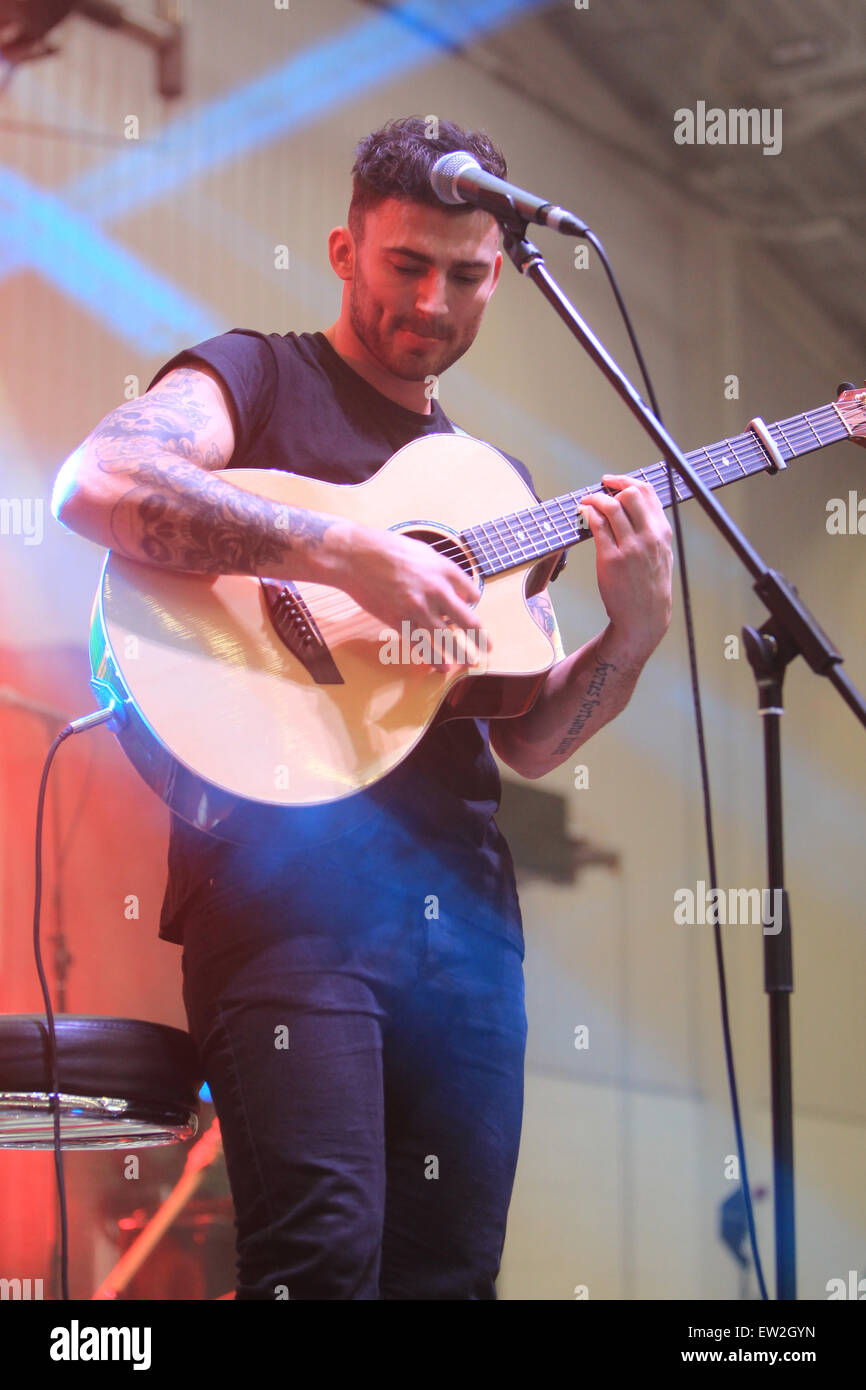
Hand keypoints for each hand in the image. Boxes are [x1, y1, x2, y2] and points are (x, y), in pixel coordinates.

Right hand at [340, 522, 490, 661]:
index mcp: (445, 570)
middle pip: (468, 620)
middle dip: (481, 637)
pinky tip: (442, 667)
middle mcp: (437, 591)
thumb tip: (452, 588)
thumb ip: (440, 570)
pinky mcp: (400, 621)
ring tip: (470, 663)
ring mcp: (418, 608)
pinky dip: (434, 658)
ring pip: (447, 639)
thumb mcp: (422, 552)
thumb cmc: (387, 549)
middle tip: (488, 647)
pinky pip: (422, 645)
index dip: (473, 603)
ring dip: (462, 654)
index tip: (470, 609)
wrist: (356, 557)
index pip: (471, 593)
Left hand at [579, 474, 672, 661]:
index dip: (627, 481)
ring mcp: (630, 547)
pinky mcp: (611, 559)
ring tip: (586, 503)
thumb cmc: (649, 586)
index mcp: (662, 532)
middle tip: (597, 491)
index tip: (612, 482)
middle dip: (610, 487)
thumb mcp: (661, 554)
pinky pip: (597, 526)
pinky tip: (583, 515)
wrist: (644, 617)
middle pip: (630, 494)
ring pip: (611, 506)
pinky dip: (588, 515)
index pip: (647, 492)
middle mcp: (649, 536)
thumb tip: (632, 507)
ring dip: (594, 499)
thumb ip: (650, 529)